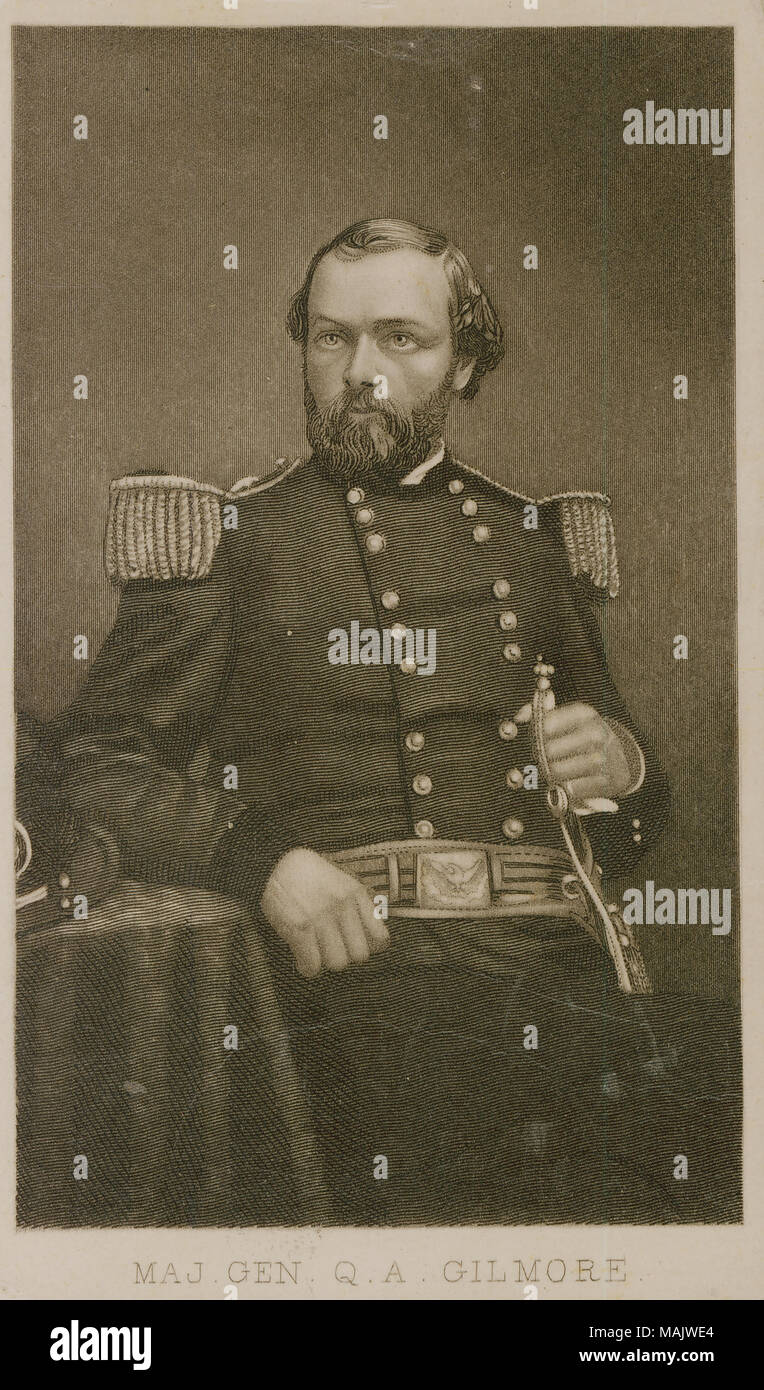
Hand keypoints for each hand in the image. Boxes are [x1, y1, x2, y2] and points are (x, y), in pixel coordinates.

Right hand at [260, 847, 389, 977]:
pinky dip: (307, 967)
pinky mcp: (299, 928)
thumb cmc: (309, 876)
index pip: (380, 938)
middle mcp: (342, 906)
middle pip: (359, 955)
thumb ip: (358, 905)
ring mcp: (321, 917)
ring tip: (315, 952)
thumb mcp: (341, 881)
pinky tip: (302, 958)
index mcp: (355, 894)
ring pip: (337, 963)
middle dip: (347, 955)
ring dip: (326, 962)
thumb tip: (372, 941)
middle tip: (332, 949)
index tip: (355, 944)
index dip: (369, 947)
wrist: (274, 862)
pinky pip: (312, 965)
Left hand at [537, 702, 632, 802]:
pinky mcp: (609, 779)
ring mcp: (604, 756)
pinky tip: (569, 783)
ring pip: (559, 771)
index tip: (535, 742)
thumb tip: (519, 716)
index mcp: (583, 713)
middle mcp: (596, 732)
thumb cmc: (583, 737)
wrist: (621, 757)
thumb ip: (538, 713)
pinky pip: (574, 789)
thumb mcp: (567, 719)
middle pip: (549, 750)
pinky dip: (567, 789)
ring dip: (552, 776)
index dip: (535, 737)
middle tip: (542, 762)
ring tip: (553, 773)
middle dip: (541, 759)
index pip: (546, 724)